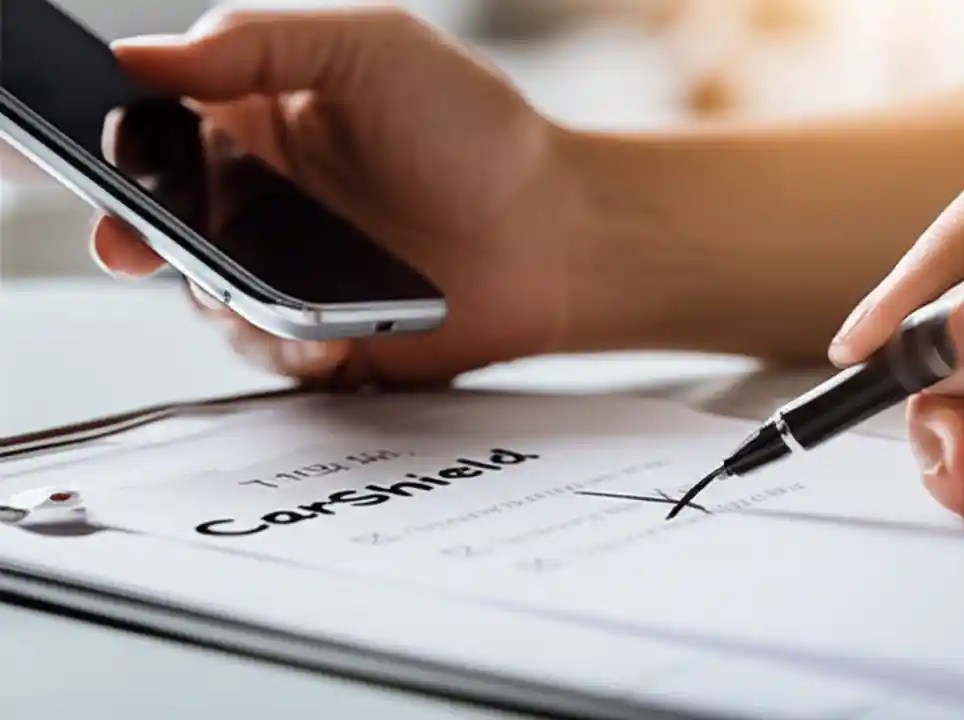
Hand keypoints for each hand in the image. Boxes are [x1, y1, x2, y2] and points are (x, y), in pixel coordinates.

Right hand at [94, 7, 596, 384]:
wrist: (559, 234)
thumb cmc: (477, 133)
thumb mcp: (369, 49)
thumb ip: (255, 43)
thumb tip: (142, 54)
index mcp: (261, 121)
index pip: (159, 136)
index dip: (123, 156)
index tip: (113, 174)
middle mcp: (268, 200)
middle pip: (166, 226)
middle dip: (138, 239)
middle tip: (136, 245)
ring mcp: (296, 273)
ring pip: (212, 299)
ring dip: (230, 304)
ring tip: (277, 300)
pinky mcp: (329, 335)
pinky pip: (276, 356)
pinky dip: (289, 354)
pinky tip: (330, 342)